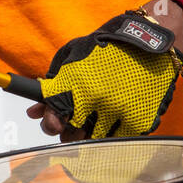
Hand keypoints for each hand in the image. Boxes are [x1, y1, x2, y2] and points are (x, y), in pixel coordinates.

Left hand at [26, 11, 182, 141]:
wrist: (147, 42)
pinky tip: (111, 123)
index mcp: (79, 85)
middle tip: (71, 126)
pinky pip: (119, 139)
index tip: (52, 122)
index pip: (53, 118)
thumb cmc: (106, 47)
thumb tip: (35, 112)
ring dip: (90, 135)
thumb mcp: (73, 57)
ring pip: (95, 140)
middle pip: (72, 135)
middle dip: (68, 132)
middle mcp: (98, 102)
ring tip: (93, 123)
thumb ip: (54, 85)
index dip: (50, 122)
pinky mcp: (140, 120)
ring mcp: (120, 113)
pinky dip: (113, 134)